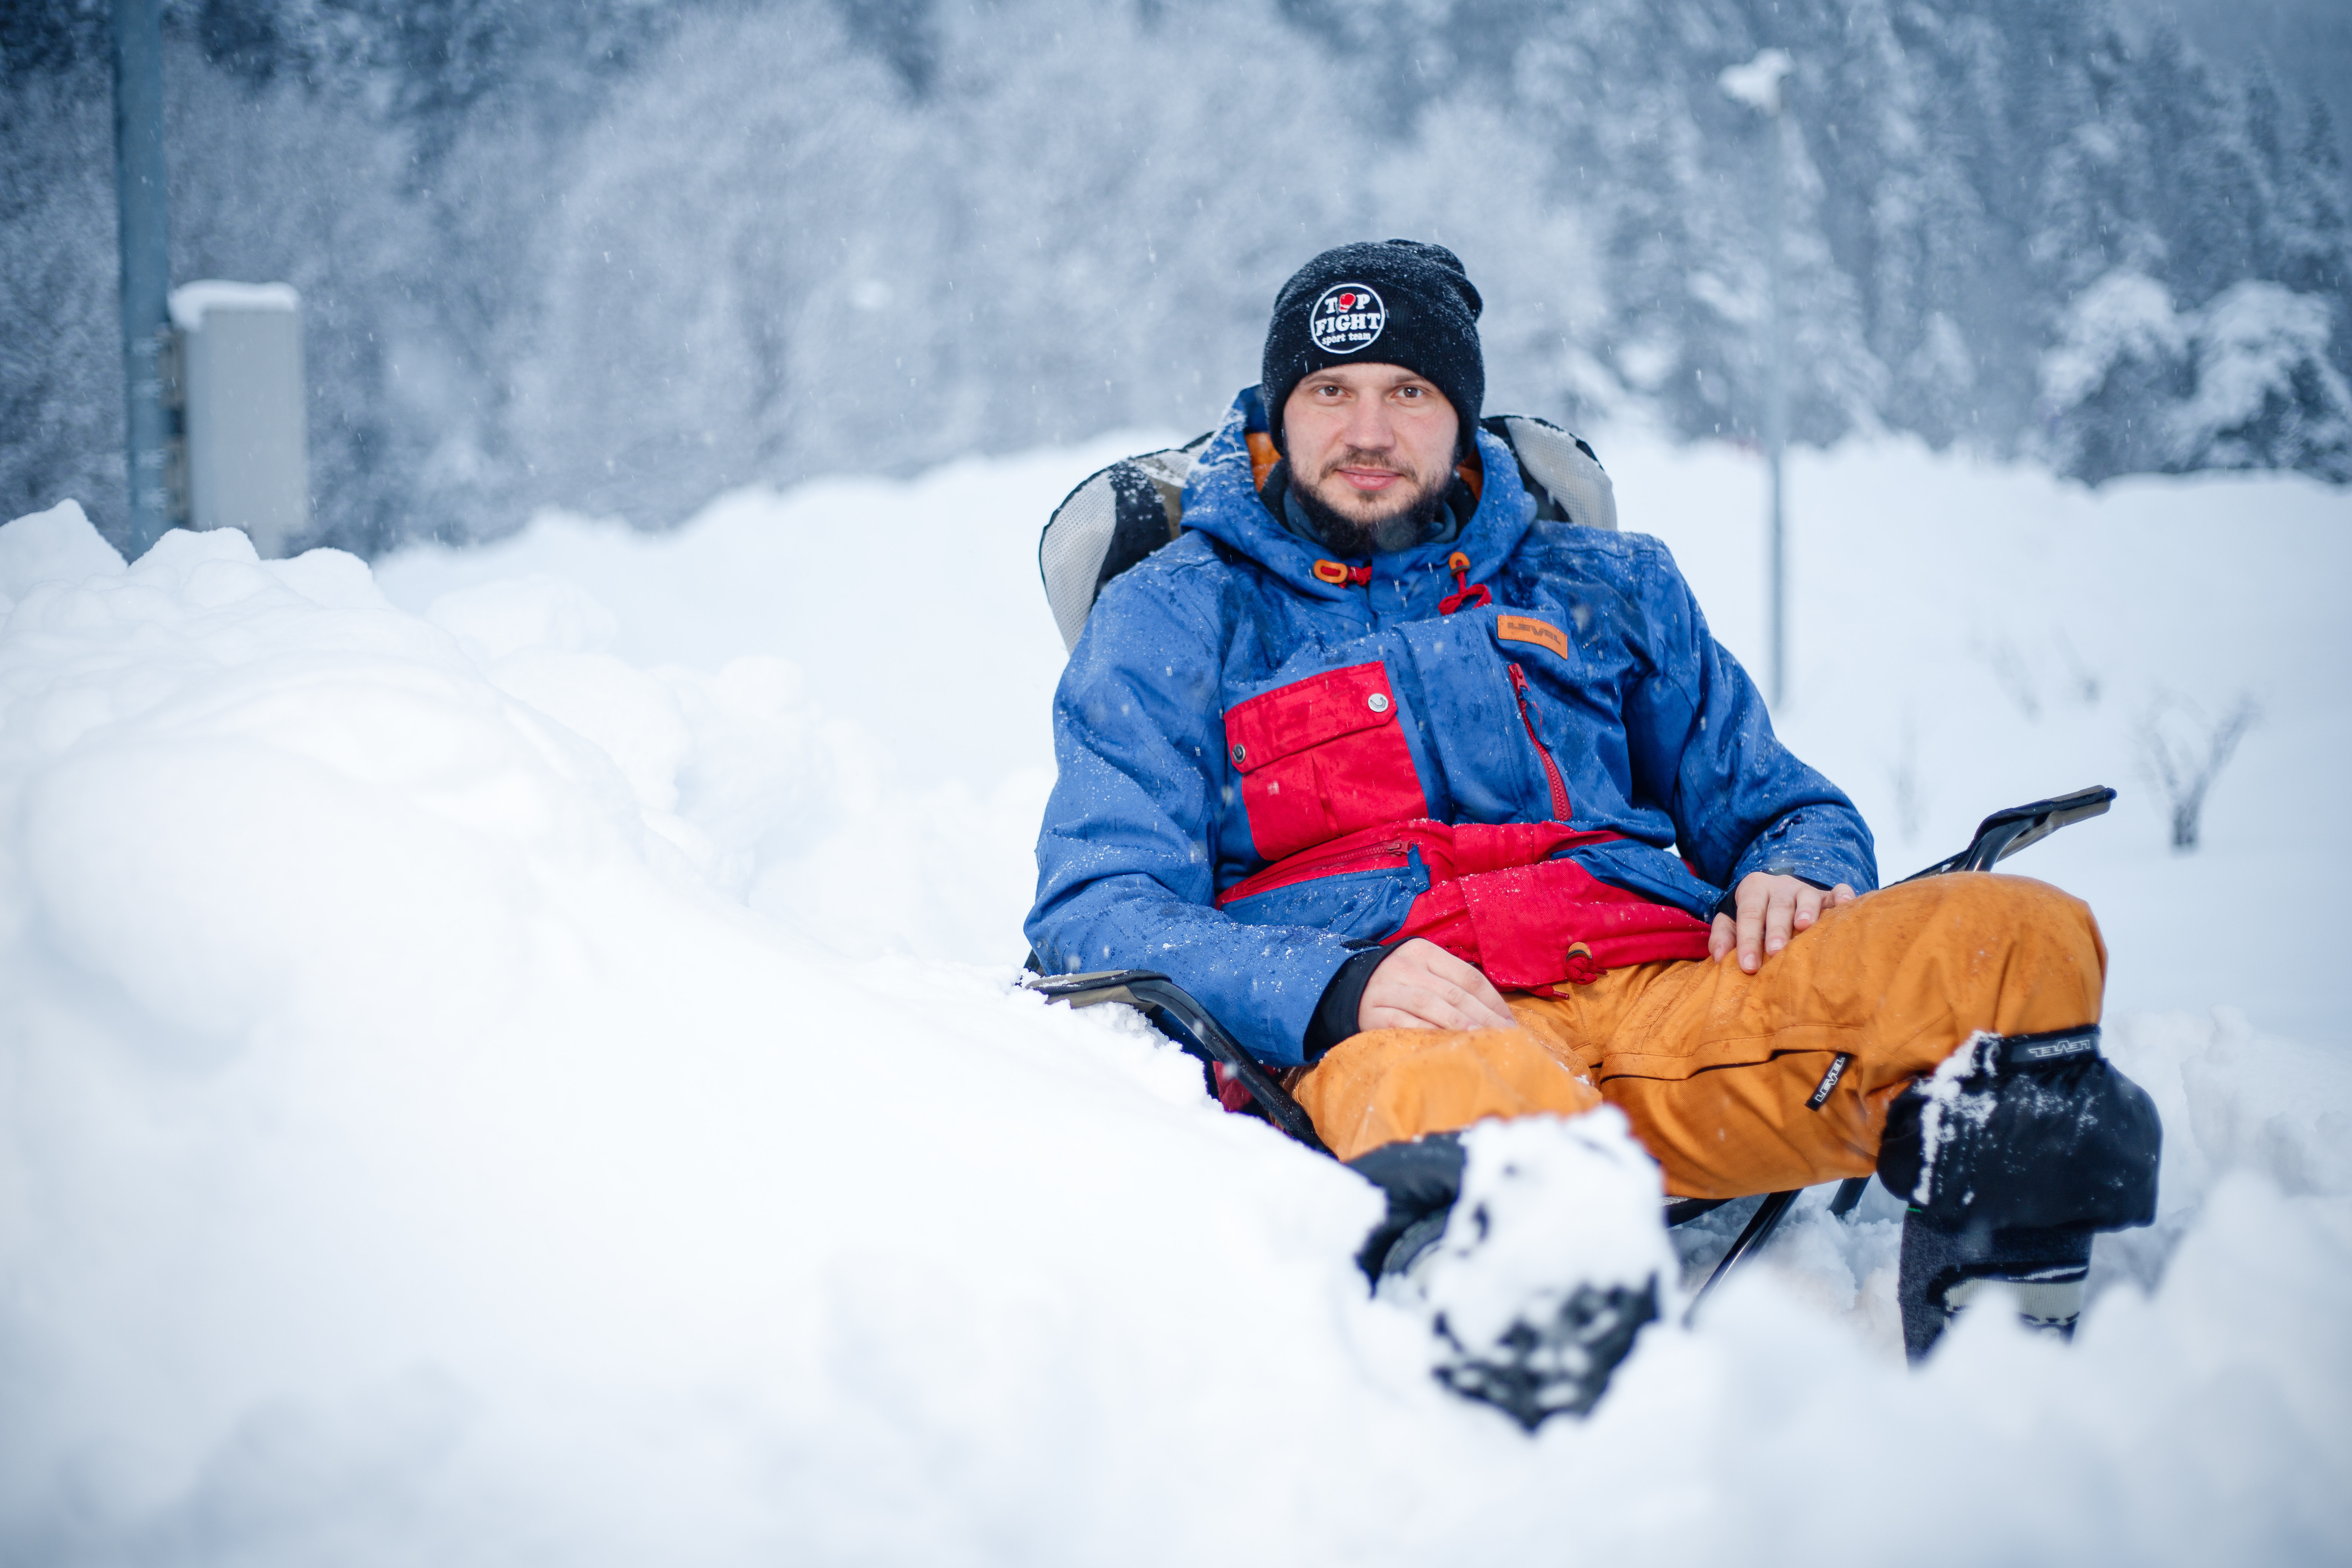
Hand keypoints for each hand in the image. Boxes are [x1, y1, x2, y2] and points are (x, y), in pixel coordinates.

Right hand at [1359, 938, 1518, 1032]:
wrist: (1345, 985)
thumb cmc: (1399, 981)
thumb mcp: (1423, 969)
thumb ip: (1453, 981)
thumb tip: (1495, 1010)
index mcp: (1423, 951)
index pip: (1467, 975)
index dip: (1492, 1000)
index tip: (1509, 1021)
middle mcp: (1405, 966)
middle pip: (1454, 992)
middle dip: (1484, 1016)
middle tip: (1505, 1035)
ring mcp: (1388, 989)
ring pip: (1430, 1005)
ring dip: (1459, 1023)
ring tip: (1482, 1038)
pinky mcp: (1373, 1012)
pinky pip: (1403, 1023)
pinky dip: (1427, 1032)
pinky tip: (1446, 1043)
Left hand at [1709, 872, 1856, 973]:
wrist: (1775, 888)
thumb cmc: (1754, 913)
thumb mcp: (1732, 919)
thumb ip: (1723, 935)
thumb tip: (1720, 958)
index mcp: (1754, 890)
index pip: (1749, 914)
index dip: (1748, 939)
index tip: (1749, 966)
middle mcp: (1780, 887)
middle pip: (1777, 908)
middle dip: (1776, 930)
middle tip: (1775, 951)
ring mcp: (1805, 889)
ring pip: (1806, 897)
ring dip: (1806, 911)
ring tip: (1804, 926)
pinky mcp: (1827, 894)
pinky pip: (1837, 892)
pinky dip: (1843, 896)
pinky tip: (1846, 905)